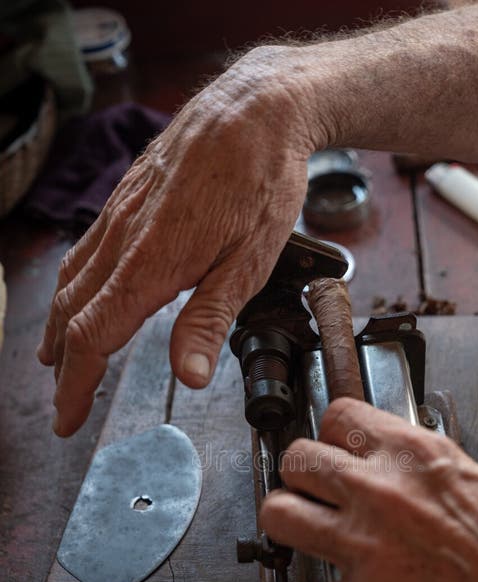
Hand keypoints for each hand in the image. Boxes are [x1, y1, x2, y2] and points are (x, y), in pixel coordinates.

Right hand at [38, 47, 323, 435]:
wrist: (256, 107)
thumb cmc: (262, 181)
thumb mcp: (250, 262)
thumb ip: (210, 321)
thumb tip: (189, 378)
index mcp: (152, 264)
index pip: (94, 336)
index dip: (76, 385)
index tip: (67, 418)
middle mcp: (124, 239)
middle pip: (72, 314)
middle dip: (63, 367)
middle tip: (62, 403)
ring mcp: (120, 214)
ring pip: (71, 280)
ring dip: (59, 327)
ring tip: (55, 357)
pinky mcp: (126, 197)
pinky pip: (84, 249)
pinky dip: (70, 285)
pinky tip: (76, 293)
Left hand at [259, 399, 477, 581]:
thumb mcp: (473, 476)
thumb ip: (420, 470)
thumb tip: (395, 467)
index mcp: (414, 454)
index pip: (337, 416)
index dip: (331, 437)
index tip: (334, 450)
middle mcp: (382, 491)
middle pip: (298, 460)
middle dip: (301, 478)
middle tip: (314, 494)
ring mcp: (368, 545)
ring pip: (279, 515)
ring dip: (288, 528)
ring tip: (305, 537)